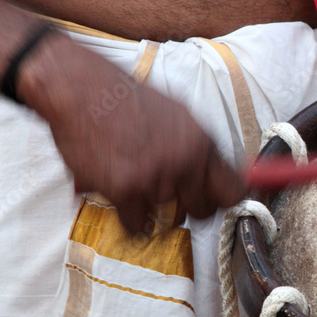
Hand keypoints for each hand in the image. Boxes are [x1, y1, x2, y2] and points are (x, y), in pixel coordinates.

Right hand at [18, 34, 246, 234]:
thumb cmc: (126, 100)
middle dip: (188, 207)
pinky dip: (129, 219)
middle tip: (169, 196)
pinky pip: (137, 225)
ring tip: (136, 180)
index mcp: (202, 140)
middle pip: (204, 211)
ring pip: (168, 218)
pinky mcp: (125, 190)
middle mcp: (185, 160)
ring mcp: (156, 177)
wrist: (82, 90)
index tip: (212, 201)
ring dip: (153, 208)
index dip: (222, 200)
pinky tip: (122, 196)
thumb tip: (223, 174)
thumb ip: (199, 146)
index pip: (234, 191)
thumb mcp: (178, 114)